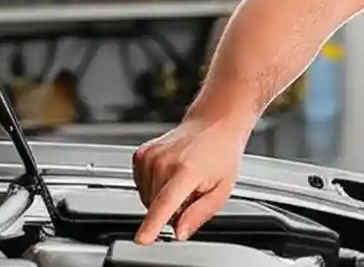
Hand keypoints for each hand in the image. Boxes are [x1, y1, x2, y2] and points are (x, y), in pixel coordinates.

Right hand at [131, 115, 251, 242]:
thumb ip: (199, 214)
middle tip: (191, 192)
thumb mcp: (222, 189)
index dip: (153, 224)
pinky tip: (170, 174)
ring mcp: (151, 156)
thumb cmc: (221, 155)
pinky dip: (153, 186)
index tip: (143, 239)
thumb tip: (179, 233)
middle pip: (155, 206)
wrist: (214, 125)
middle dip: (171, 209)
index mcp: (187, 170)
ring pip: (146, 198)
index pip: (166, 203)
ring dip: (162, 198)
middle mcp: (165, 161)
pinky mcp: (141, 154)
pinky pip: (141, 185)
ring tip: (182, 180)